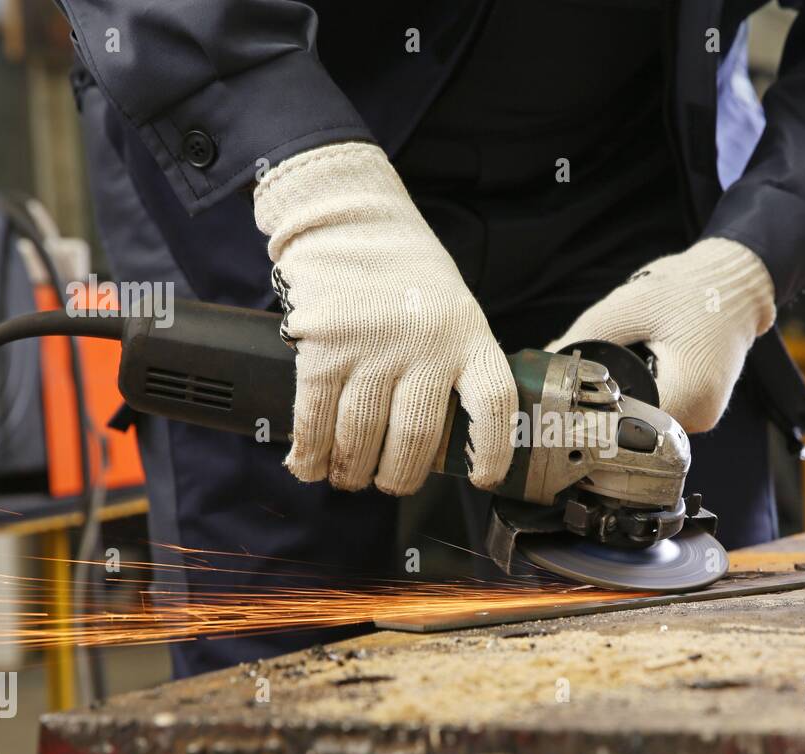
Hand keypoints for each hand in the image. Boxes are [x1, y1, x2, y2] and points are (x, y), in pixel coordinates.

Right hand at [254, 142, 516, 494]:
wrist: (350, 219)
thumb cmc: (407, 277)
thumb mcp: (454, 311)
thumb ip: (456, 366)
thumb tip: (445, 445)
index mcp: (468, 335)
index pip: (494, 403)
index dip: (492, 450)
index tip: (483, 478)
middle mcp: (425, 343)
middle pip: (416, 438)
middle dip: (399, 477)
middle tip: (389, 484)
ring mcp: (372, 345)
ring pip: (362, 435)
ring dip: (352, 470)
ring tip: (349, 477)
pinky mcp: (323, 344)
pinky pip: (316, 416)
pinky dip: (311, 450)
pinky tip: (310, 464)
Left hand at [546, 238, 775, 432]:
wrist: (735, 282)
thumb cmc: (688, 288)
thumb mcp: (625, 308)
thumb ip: (581, 339)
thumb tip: (544, 364)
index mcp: (688, 396)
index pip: (623, 428)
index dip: (590, 418)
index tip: (565, 406)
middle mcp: (698, 418)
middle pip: (631, 431)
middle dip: (601, 411)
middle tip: (576, 391)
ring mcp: (700, 418)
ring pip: (643, 425)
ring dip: (620, 405)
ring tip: (606, 378)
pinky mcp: (698, 408)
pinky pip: (656, 413)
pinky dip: (638, 398)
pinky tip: (629, 377)